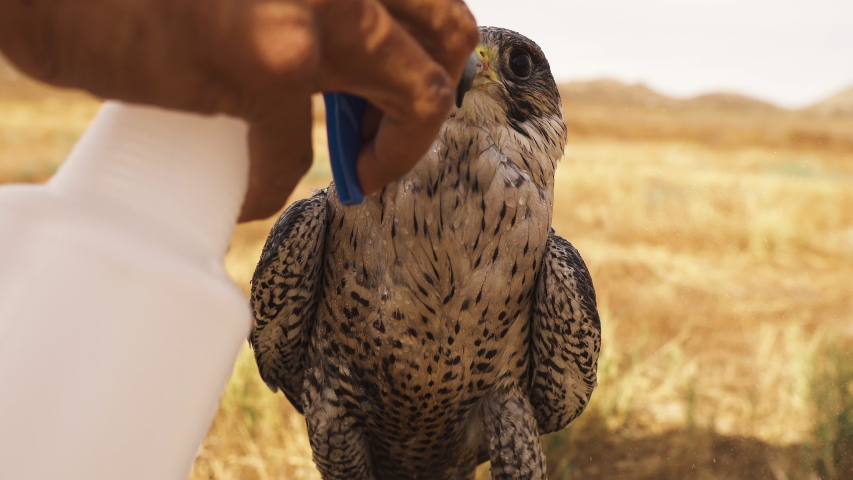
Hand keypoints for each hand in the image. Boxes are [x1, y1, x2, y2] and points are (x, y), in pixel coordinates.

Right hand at [0, 0, 478, 220]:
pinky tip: (250, 194)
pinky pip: (301, 152)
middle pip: (450, 38)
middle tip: (382, 140)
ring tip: (355, 175)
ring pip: (419, 96)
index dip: (425, 52)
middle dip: (426, 105)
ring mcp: (311, 2)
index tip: (386, 94)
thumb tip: (358, 64)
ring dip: (393, 154)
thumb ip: (314, 1)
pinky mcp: (262, 58)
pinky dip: (275, 184)